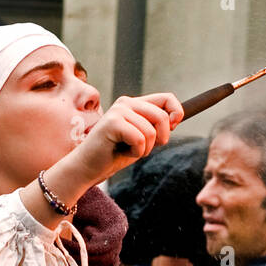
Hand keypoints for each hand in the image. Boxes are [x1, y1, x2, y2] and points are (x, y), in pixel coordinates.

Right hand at [32, 93, 183, 223]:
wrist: (88, 167)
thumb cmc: (115, 153)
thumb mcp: (142, 137)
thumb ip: (156, 126)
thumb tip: (176, 118)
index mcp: (134, 103)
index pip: (167, 98)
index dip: (177, 112)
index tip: (173, 127)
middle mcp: (126, 102)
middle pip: (162, 117)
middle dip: (160, 139)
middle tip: (143, 147)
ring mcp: (118, 111)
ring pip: (151, 132)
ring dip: (144, 149)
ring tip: (127, 149)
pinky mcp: (112, 122)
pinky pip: (140, 139)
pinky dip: (135, 152)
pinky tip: (121, 151)